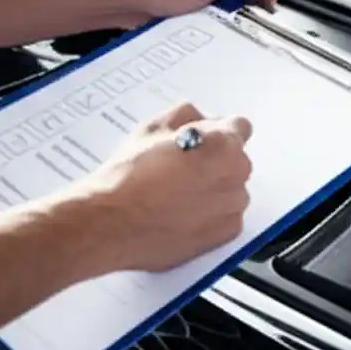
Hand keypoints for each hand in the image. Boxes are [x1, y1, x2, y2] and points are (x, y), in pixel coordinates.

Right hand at [77, 102, 254, 272]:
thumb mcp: (153, 128)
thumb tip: (199, 117)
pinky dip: (211, 216)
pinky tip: (182, 215)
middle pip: (235, 160)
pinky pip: (227, 217)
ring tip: (177, 196)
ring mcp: (233, 207)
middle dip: (215, 161)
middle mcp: (237, 174)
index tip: (203, 141)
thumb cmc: (129, 175)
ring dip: (214, 190)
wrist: (111, 223)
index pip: (239, 127)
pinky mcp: (226, 234)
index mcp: (224, 143)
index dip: (217, 132)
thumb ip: (186, 115)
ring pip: (231, 190)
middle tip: (181, 170)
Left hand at [125, 0, 279, 23]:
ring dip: (223, 12)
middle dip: (240, 1)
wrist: (124, 1)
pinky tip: (206, 23)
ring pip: (223, 1)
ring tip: (216, 17)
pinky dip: (210, 19)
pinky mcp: (186, 1)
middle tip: (243, 14)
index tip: (269, 4)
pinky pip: (208, 11)